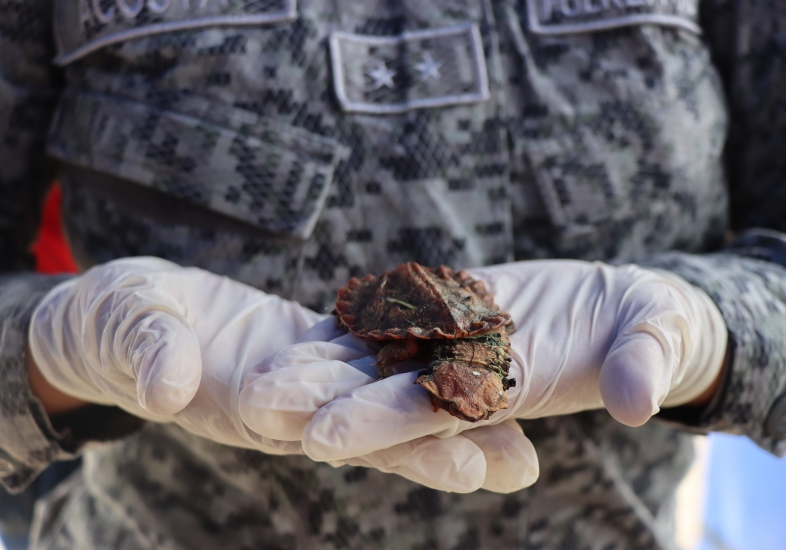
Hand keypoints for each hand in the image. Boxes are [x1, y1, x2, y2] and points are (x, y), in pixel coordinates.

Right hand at [29, 257, 537, 492]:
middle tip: (525, 468)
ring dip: (454, 405)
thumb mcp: (126, 331)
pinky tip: (475, 347)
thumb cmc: (115, 326)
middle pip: (386, 428)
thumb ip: (149, 353)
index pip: (343, 435)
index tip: (466, 466)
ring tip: (526, 425)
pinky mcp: (317, 341)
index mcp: (259, 405)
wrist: (124, 319)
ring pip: (388, 390)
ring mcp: (312, 372)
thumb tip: (168, 381)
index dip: (402, 449)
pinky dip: (421, 349)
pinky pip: (374, 343)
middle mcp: (298, 401)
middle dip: (453, 444)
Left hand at [286, 261, 726, 462]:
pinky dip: (355, 320)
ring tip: (255, 375)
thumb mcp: (661, 338)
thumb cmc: (658, 331)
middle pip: (387, 389)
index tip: (320, 441)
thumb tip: (640, 403)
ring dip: (319, 365)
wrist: (635, 311)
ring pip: (382, 356)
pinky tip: (302, 325)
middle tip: (252, 405)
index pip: (438, 411)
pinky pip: (401, 314)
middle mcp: (473, 374)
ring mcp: (460, 341)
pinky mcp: (458, 309)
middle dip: (323, 400)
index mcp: (512, 388)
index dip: (381, 424)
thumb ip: (646, 365)